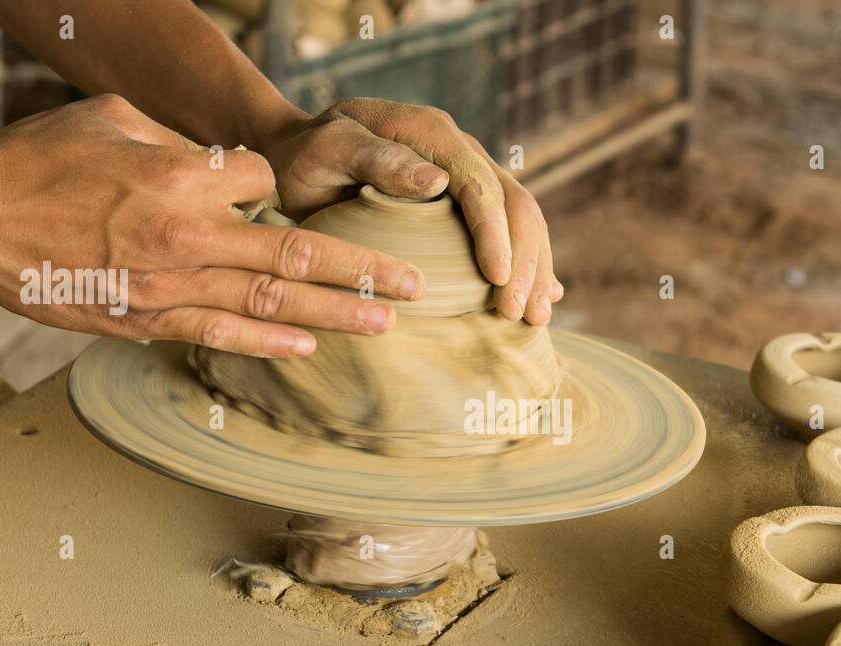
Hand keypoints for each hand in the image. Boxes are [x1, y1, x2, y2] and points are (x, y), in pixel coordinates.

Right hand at [0, 95, 424, 356]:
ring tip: (385, 323)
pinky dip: (268, 345)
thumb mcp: (115, 121)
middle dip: (364, 270)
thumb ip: (182, 146)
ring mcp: (169, 285)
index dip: (281, 188)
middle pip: (297, 255)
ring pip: (270, 306)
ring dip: (334, 317)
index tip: (282, 196)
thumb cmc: (40, 158)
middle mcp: (188, 235)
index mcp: (184, 175)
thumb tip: (225, 171)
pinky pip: (219, 336)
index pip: (267, 184)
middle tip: (415, 283)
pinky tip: (308, 348)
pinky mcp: (146, 320)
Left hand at [261, 98, 562, 324]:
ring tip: (536, 316)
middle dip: (525, 262)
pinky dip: (528, 264)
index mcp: (432, 134)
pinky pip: (510, 231)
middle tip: (520, 314)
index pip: (480, 185)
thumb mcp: (329, 152)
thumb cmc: (306, 157)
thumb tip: (436, 179)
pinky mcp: (465, 202)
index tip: (498, 280)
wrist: (298, 155)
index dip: (495, 235)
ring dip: (535, 269)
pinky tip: (543, 296)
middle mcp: (459, 151)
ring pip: (522, 220)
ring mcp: (467, 176)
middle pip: (515, 205)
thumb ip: (376, 159)